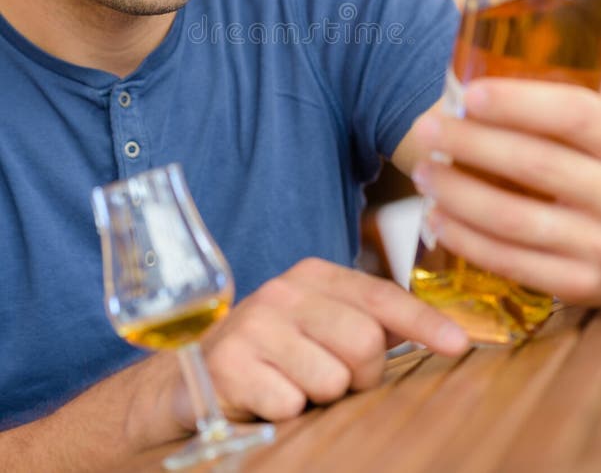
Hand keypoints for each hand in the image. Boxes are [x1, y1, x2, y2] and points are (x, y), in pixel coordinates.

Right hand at [197, 258, 467, 421]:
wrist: (196, 373)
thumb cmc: (275, 350)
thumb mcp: (320, 323)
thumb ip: (371, 320)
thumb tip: (443, 330)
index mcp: (313, 275)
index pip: (381, 296)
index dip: (423, 321)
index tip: (458, 344)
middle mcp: (284, 291)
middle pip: (364, 341)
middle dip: (360, 374)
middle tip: (333, 378)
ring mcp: (255, 325)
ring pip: (331, 378)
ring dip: (321, 396)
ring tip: (295, 384)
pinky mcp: (231, 364)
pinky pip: (292, 403)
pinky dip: (288, 410)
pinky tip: (267, 396)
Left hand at [411, 78, 600, 305]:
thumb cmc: (590, 170)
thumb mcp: (589, 141)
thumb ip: (552, 119)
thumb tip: (469, 96)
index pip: (573, 114)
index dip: (518, 102)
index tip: (467, 95)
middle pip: (535, 162)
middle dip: (471, 143)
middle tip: (426, 130)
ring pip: (514, 217)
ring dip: (458, 193)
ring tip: (422, 174)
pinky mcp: (581, 284)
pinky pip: (513, 262)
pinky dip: (467, 239)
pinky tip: (437, 218)